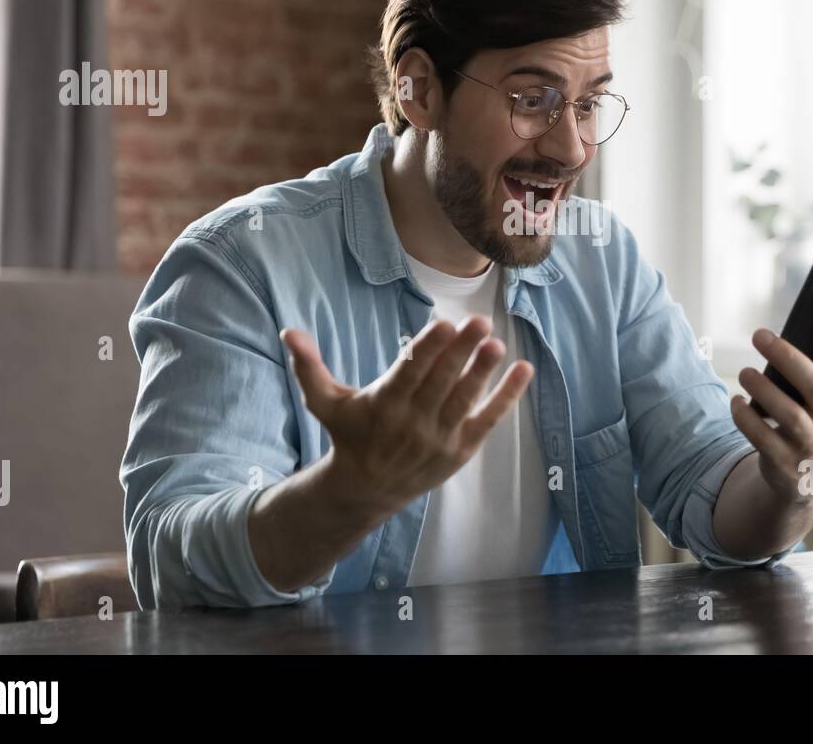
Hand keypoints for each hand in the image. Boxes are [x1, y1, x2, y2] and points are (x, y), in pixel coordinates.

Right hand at [279, 317, 533, 515]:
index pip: (410, 372)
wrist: (366, 490)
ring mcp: (439, 438)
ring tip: (498, 344)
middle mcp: (413, 422)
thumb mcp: (324, 403)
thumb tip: (288, 330)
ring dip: (483, 372)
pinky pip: (488, 421)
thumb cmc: (348, 435)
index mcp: (384, 404)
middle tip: (480, 322)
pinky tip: (524, 370)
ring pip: (465, 400)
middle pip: (441, 382)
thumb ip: (309, 367)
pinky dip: (507, 397)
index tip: (445, 324)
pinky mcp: (460, 450)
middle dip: (461, 351)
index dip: (429, 349)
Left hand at [728, 285, 812, 504]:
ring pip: (788, 414)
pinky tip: (735, 402)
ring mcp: (809, 444)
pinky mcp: (784, 463)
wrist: (805, 480)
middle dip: (787, 356)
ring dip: (762, 389)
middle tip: (759, 334)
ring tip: (744, 372)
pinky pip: (761, 438)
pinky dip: (745, 419)